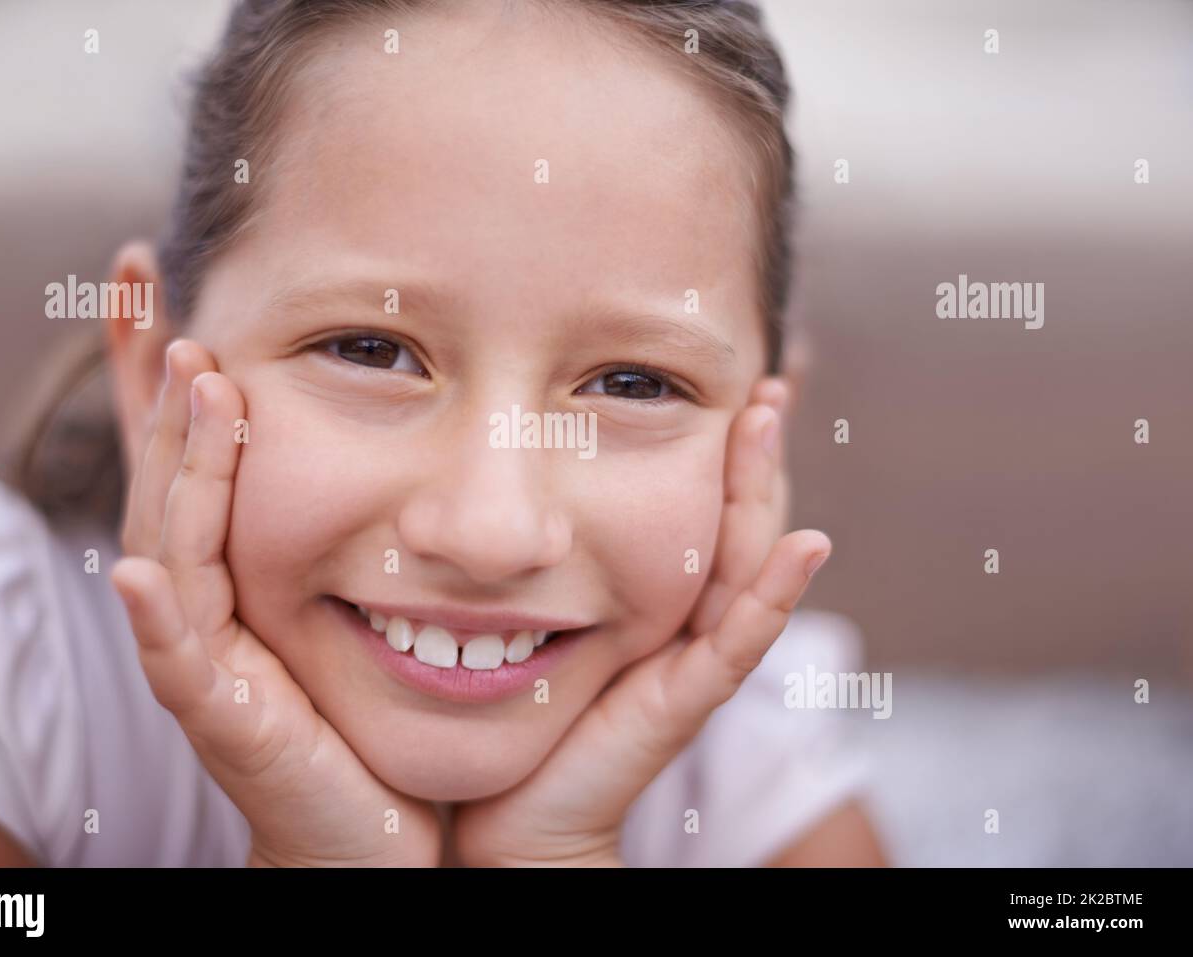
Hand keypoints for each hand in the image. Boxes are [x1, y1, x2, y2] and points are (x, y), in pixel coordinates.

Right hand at [111, 339, 441, 866]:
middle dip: (161, 394)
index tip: (139, 274)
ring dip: (181, 468)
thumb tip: (437, 429)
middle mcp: (211, 607)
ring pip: (174, 550)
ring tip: (195, 385)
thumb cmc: (382, 714)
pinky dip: (159, 618)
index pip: (188, 454)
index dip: (148, 371)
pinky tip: (143, 573)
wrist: (384, 832)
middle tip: (166, 306)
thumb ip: (394, 520)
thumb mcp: (379, 595)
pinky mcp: (227, 722)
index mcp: (241, 571)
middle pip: (166, 483)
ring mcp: (211, 663)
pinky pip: (181, 664)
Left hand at [449, 379, 827, 865]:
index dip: (719, 451)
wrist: (512, 814)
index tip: (724, 381)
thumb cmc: (513, 713)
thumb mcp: (526, 613)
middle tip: (766, 382)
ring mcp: (690, 661)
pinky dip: (776, 595)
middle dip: (751, 452)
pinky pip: (738, 642)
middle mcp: (681, 624)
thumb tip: (489, 482)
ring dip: (762, 490)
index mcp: (650, 600)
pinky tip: (806, 547)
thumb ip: (527, 559)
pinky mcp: (683, 701)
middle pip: (734, 525)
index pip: (698, 510)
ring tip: (771, 418)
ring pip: (744, 565)